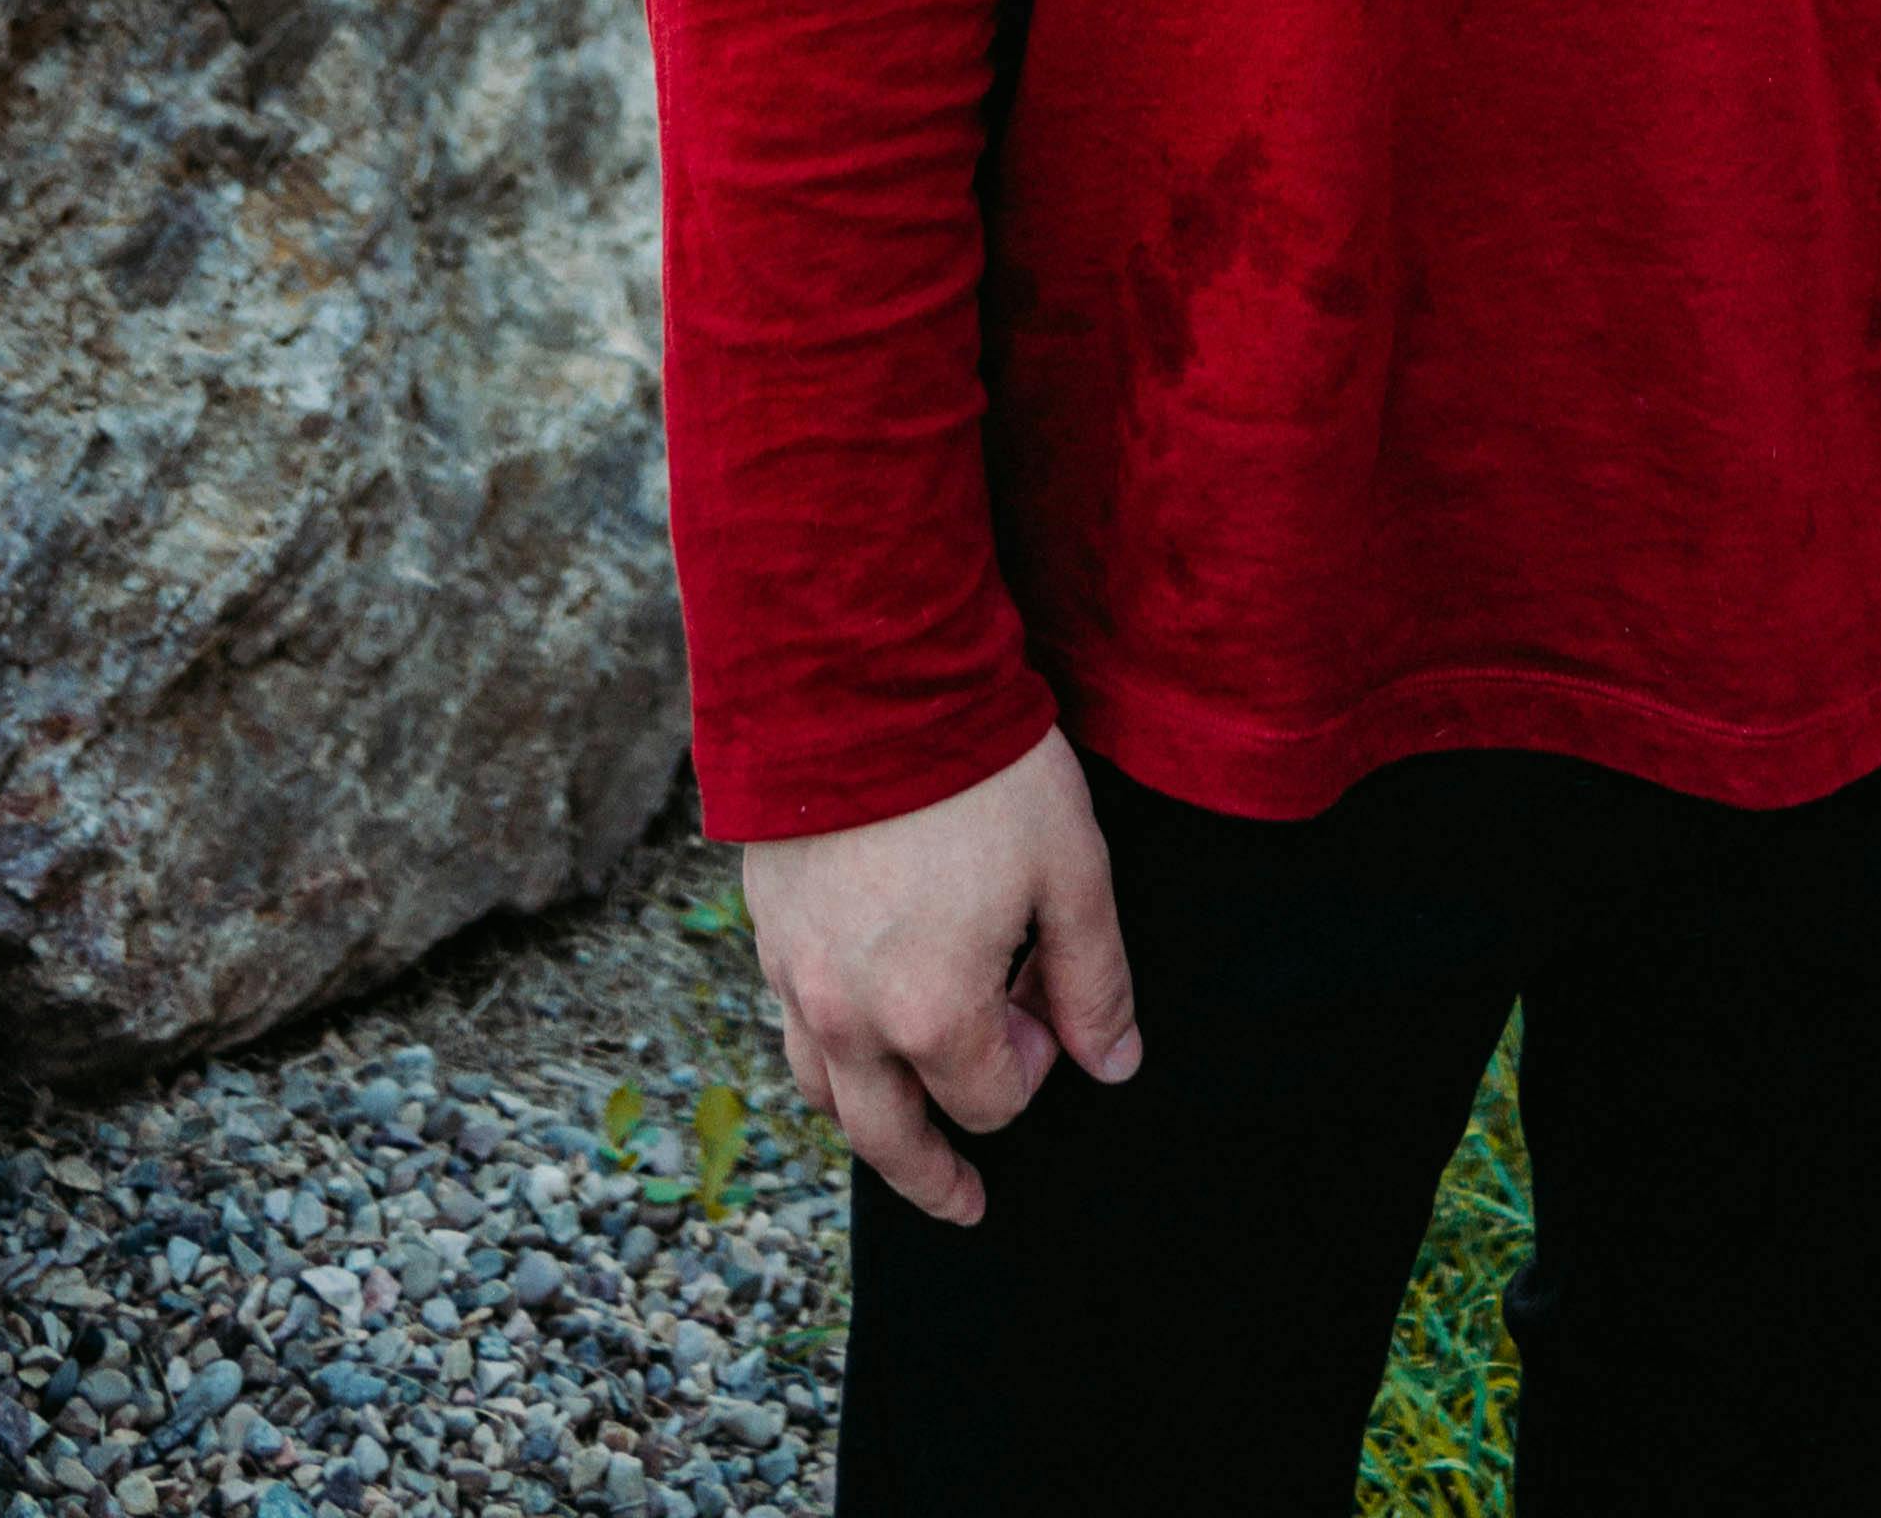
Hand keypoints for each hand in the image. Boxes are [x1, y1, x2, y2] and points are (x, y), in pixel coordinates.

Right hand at [742, 730, 1141, 1224]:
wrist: (866, 679)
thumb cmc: (983, 772)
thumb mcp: (1070, 869)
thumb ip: (1093, 980)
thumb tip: (1114, 1064)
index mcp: (933, 1014)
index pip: (989, 1100)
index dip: (1032, 1071)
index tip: (1045, 1019)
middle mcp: (850, 1017)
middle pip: (890, 1139)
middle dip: (936, 1176)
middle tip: (965, 1201)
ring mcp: (796, 976)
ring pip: (825, 1093)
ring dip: (870, 1121)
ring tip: (903, 1130)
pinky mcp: (765, 930)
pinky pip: (791, 1026)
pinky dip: (829, 1051)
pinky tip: (859, 1026)